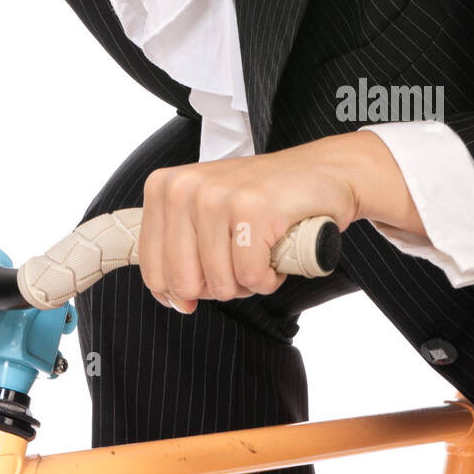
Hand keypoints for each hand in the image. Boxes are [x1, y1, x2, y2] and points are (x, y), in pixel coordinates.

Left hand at [138, 135, 362, 313]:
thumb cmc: (262, 199)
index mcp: (163, 188)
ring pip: (220, 283)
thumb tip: (173, 302)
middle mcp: (183, 187)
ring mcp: (217, 196)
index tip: (207, 280)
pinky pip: (251, 277)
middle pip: (184, 281)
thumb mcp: (204, 213)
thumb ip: (178, 251)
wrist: (321, 172)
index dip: (180, 290)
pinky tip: (277, 250)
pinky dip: (270, 277)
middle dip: (219, 286)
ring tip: (261, 250)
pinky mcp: (252, 209)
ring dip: (248, 281)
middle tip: (241, 261)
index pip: (152, 268)